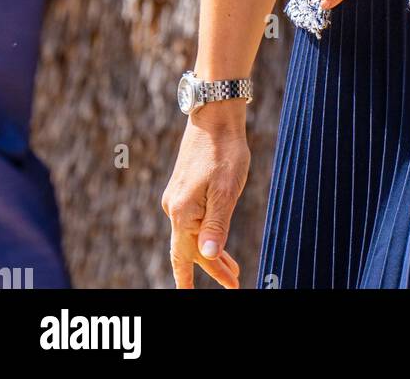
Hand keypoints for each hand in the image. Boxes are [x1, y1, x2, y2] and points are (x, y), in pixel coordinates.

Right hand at [162, 108, 248, 288]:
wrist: (215, 114)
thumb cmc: (225, 150)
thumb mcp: (227, 189)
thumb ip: (217, 224)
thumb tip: (208, 255)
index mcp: (183, 212)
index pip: (187, 257)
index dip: (198, 278)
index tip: (205, 296)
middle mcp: (174, 208)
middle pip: (190, 249)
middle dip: (211, 269)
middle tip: (234, 283)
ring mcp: (177, 198)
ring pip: (192, 235)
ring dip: (211, 253)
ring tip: (233, 269)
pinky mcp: (184, 188)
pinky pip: (193, 220)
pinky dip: (207, 234)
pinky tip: (219, 239)